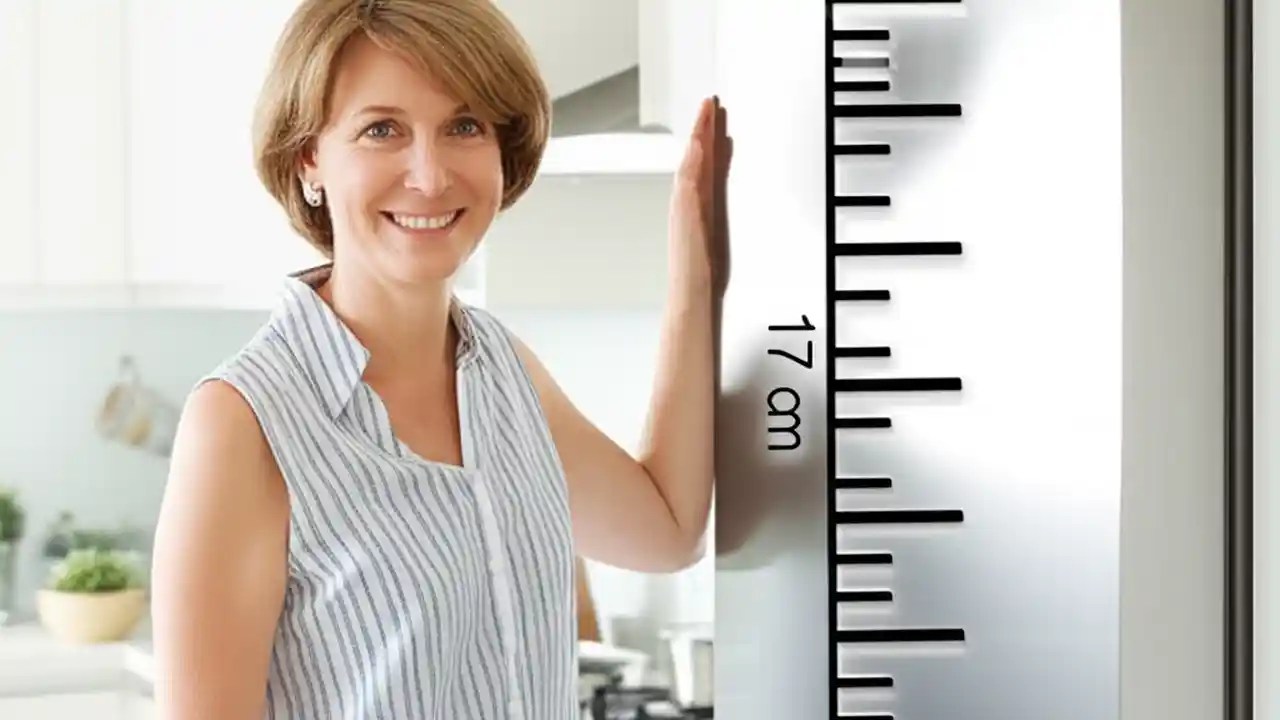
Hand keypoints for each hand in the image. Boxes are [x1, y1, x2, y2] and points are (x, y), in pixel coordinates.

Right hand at [668, 96, 732, 298]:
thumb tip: (719, 207)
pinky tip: (696, 147)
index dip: (711, 143)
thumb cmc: (702, 281)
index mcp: (701, 210)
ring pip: (692, 166)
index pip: (707, 169)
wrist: (691, 302)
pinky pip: (688, 186)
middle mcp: (691, 207)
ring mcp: (686, 212)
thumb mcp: (714, 246)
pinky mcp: (686, 220)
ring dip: (698, 138)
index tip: (716, 119)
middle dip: (704, 130)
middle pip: (698, 161)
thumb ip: (715, 223)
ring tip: (706, 111)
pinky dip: (691, 165)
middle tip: (711, 101)